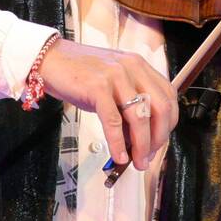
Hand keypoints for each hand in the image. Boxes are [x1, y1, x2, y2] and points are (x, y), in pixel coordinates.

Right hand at [38, 38, 178, 169]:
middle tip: (148, 156)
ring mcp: (116, 76)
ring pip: (139, 117)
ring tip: (136, 162)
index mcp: (140, 66)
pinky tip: (118, 156)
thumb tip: (138, 138)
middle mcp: (132, 68)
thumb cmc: (80, 74)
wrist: (51, 59)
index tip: (159, 142)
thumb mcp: (112, 83)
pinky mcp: (98, 87)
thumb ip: (128, 104)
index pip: (168, 96)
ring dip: (141, 146)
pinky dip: (118, 143)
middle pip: (160, 108)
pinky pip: (113, 121)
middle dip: (158, 138)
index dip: (168, 124)